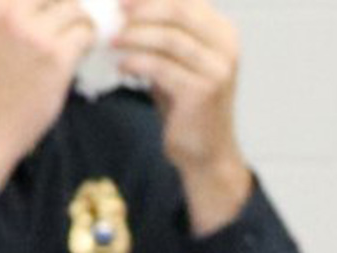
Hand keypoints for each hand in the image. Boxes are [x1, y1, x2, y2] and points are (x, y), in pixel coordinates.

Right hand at [0, 0, 98, 189]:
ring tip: (70, 37)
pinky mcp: (57, 56)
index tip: (45, 7)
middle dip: (59, 5)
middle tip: (59, 21)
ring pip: (74, 7)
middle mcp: (11, 14)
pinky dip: (86, 40)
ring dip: (76, 22)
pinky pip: (86, 32)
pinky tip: (77, 52)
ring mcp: (36, 35)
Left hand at [113, 0, 250, 231]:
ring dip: (136, 36)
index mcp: (223, 33)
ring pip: (171, 39)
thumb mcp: (178, 68)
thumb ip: (164, 44)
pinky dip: (139, 62)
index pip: (188, 2)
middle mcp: (226, 45)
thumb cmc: (186, 110)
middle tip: (115, 11)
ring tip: (111, 39)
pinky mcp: (202, 91)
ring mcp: (217, 68)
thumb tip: (131, 18)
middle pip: (180, 13)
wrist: (205, 153)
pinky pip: (163, 68)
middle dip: (144, 9)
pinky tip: (121, 64)